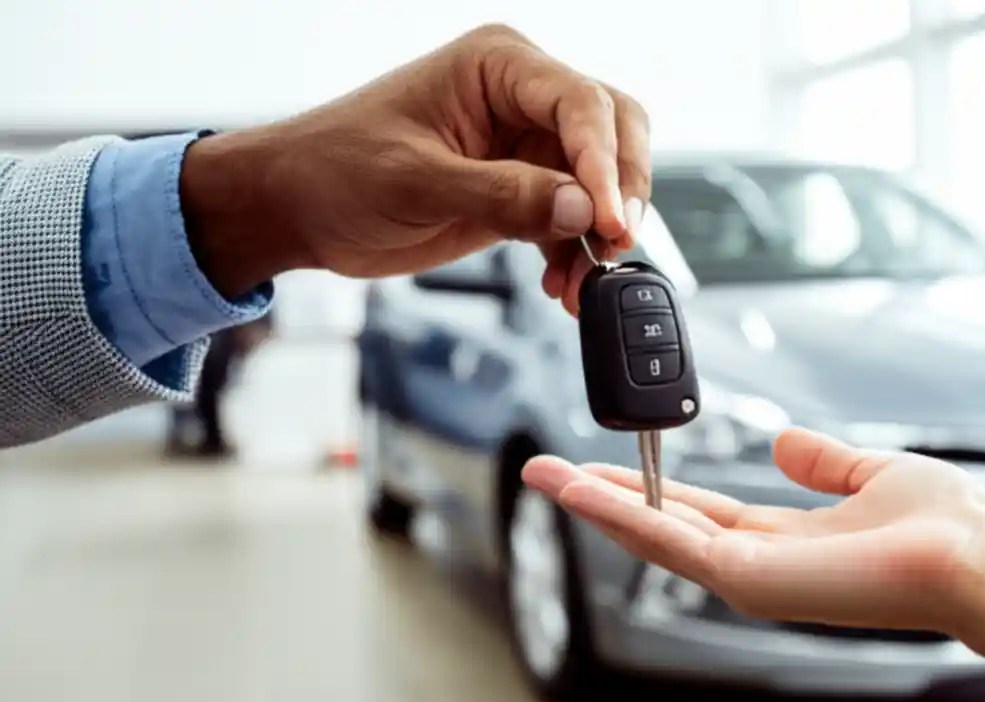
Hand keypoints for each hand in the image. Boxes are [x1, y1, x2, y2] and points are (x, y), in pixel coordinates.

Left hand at [180, 24, 648, 314]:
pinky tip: (561, 284)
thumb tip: (582, 210)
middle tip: (613, 247)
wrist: (296, 209)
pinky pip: (572, 218)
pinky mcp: (520, 189)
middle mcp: (521, 96)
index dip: (605, 165)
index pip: (581, 104)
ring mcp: (524, 144)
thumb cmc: (335, 171)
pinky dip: (576, 253)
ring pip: (600, 182)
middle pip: (612, 132)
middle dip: (620, 193)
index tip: (608, 221)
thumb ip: (503, 195)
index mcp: (496, 65)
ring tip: (583, 283)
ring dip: (601, 234)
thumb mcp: (415, 182)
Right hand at [522, 427, 984, 636]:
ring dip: (594, 505)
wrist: (978, 561)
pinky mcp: (751, 582)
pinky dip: (625, 518)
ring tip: (544, 476)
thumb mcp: (869, 473)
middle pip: (660, 525)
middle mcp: (759, 563)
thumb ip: (822, 462)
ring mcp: (751, 578)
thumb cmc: (946, 526)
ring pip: (652, 536)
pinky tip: (585, 495)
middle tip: (544, 471)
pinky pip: (672, 544)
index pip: (698, 511)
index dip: (648, 488)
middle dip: (600, 498)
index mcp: (785, 537)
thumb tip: (783, 441)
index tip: (603, 466)